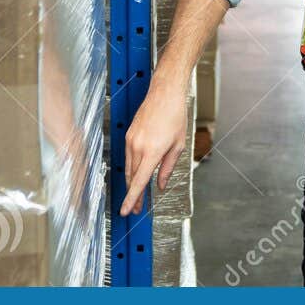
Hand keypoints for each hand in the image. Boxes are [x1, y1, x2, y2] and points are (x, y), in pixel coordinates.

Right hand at [120, 81, 189, 215]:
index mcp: (152, 151)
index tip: (127, 210)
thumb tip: (160, 184)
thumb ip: (167, 168)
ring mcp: (131, 140)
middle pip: (132, 177)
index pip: (139, 181)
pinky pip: (128, 156)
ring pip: (129, 168)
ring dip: (132, 182)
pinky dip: (132, 167)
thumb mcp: (177, 145)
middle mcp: (138, 147)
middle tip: (137, 209)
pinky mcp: (128, 134)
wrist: (165, 93)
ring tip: (137, 195)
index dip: (132, 199)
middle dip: (134, 194)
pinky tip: (137, 173)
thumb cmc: (175, 116)